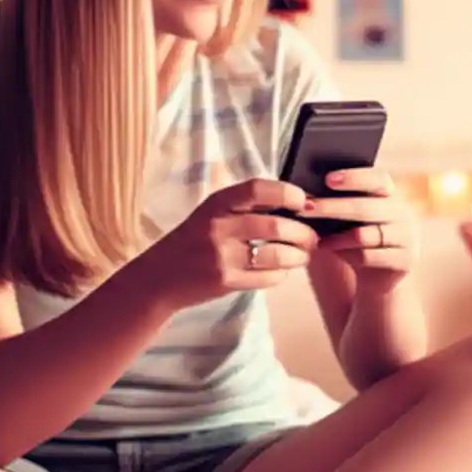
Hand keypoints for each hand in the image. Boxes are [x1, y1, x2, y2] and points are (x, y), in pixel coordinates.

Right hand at [133, 179, 319, 310]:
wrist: (160, 277)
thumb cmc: (192, 241)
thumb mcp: (211, 214)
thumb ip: (244, 207)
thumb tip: (292, 204)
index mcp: (216, 203)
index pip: (258, 189)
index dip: (287, 193)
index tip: (303, 201)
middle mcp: (218, 226)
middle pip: (274, 225)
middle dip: (302, 232)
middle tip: (312, 237)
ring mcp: (221, 256)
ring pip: (275, 254)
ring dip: (297, 256)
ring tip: (303, 256)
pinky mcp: (224, 281)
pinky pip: (266, 278)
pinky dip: (280, 275)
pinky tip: (282, 271)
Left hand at [299, 168, 418, 293]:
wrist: (373, 278)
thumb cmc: (353, 240)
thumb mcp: (347, 219)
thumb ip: (336, 202)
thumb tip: (306, 189)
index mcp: (390, 195)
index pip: (378, 179)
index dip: (354, 178)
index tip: (327, 180)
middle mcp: (402, 213)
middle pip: (365, 207)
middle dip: (332, 207)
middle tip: (305, 208)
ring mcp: (407, 238)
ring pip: (365, 235)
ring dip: (335, 236)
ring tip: (313, 237)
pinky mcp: (405, 261)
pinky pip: (369, 256)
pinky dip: (345, 254)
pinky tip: (328, 251)